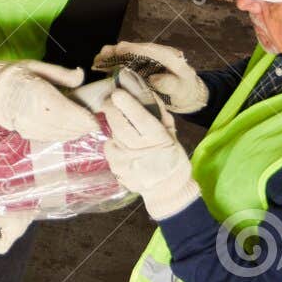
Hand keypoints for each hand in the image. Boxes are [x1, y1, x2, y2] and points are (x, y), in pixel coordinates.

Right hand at [0, 58, 97, 141]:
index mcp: (38, 94)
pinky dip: (60, 136)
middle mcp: (33, 114)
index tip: (95, 120)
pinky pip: (47, 137)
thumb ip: (61, 74)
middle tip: (93, 124)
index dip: (84, 119)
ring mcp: (27, 126)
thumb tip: (81, 77)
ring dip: (73, 133)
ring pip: (57, 135)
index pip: (68, 112)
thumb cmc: (14, 73)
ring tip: (83, 128)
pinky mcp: (23, 132)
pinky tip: (68, 131)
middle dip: (82, 127)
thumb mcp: (37, 66)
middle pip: (65, 126)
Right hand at [93, 42, 208, 113]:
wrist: (186, 92)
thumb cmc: (183, 90)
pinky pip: (124, 60)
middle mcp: (156, 53)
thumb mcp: (182, 89)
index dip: (134, 49)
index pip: (150, 50)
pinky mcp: (140, 64)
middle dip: (117, 52)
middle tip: (101, 57)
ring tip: (96, 61)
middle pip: (134, 49)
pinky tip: (99, 65)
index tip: (119, 50)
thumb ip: (171, 84)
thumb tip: (155, 79)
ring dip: (111, 56)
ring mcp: (147, 58)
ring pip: (127, 53)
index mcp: (169, 56)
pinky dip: (112, 62)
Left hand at [99, 87, 201, 219]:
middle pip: (120, 126)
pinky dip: (113, 143)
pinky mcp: (117, 171)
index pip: (141, 119)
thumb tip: (146, 92)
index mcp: (159, 139)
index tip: (117, 92)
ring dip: (114, 127)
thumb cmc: (172, 157)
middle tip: (110, 100)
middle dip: (112, 110)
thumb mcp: (172, 135)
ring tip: (124, 128)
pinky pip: (109, 149)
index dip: (128, 105)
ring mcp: (127, 163)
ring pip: (113, 136)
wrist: (167, 189)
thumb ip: (161, 114)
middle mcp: (141, 151)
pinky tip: (123, 146)